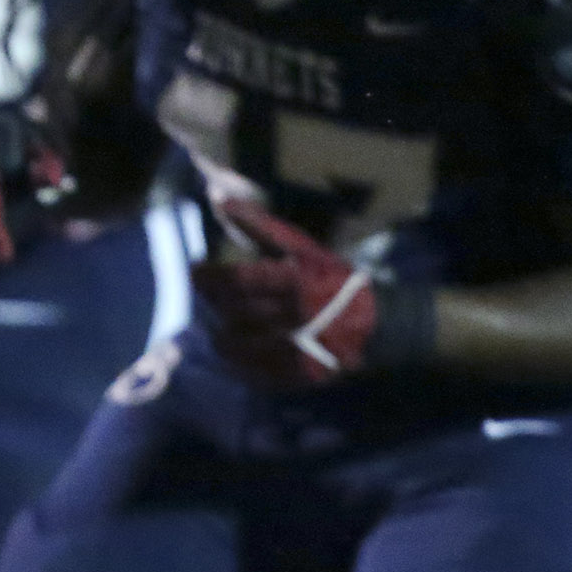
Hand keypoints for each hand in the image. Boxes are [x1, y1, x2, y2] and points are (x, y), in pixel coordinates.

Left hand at [192, 200, 421, 389]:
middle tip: (206, 298)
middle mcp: (293, 314)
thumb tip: (220, 198)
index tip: (194, 272)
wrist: (377, 323)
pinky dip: (235, 362)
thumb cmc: (334, 279)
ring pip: (236, 344)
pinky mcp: (295, 373)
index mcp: (295, 281)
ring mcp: (295, 346)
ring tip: (219, 325)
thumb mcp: (302, 248)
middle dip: (213, 303)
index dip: (209, 277)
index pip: (237, 280)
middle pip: (233, 311)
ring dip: (220, 334)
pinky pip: (251, 370)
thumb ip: (260, 226)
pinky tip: (233, 352)